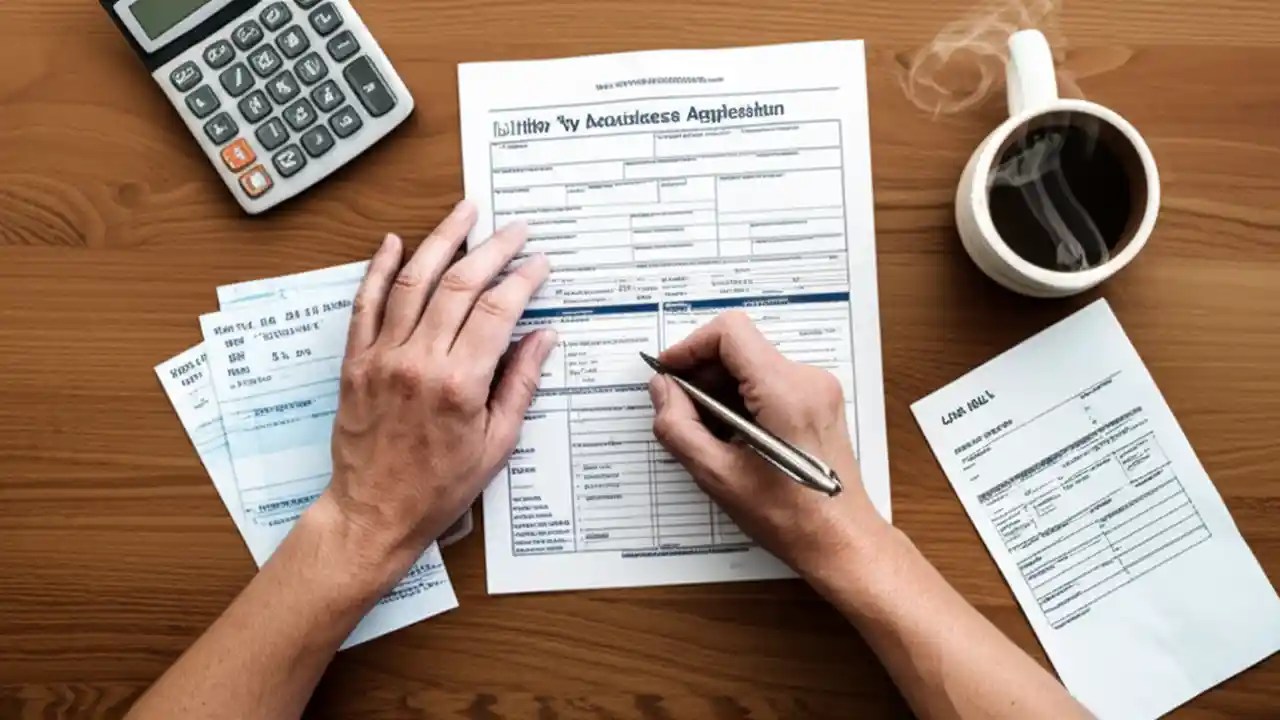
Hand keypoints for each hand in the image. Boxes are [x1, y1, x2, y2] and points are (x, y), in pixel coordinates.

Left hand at [317, 200, 556, 587]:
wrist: (374, 513)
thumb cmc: (439, 487)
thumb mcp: (496, 443)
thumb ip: (519, 384)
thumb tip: (543, 338)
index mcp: (461, 384)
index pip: (499, 311)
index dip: (523, 280)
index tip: (539, 264)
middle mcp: (419, 362)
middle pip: (461, 286)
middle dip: (492, 250)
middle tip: (513, 230)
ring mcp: (382, 358)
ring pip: (413, 282)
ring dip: (441, 242)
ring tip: (463, 214)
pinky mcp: (356, 363)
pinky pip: (365, 305)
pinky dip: (378, 269)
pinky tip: (393, 243)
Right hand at [648, 311, 888, 578]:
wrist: (842, 541)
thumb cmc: (791, 518)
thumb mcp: (719, 476)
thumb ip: (679, 427)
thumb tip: (662, 390)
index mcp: (785, 392)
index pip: (730, 332)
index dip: (690, 346)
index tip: (668, 371)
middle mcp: (807, 380)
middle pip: (740, 347)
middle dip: (701, 372)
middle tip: (678, 409)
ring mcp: (817, 390)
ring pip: (752, 365)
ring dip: (720, 389)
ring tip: (704, 431)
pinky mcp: (818, 402)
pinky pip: (769, 383)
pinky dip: (741, 400)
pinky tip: (729, 436)